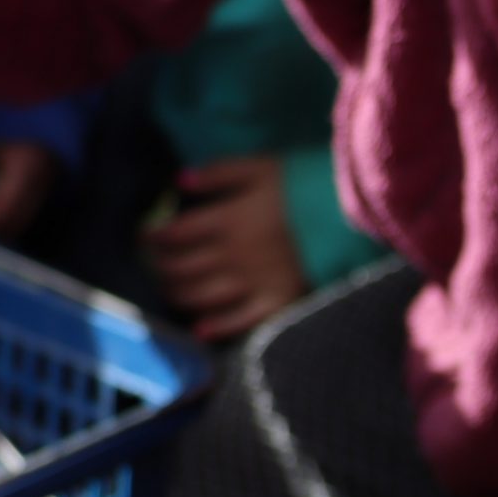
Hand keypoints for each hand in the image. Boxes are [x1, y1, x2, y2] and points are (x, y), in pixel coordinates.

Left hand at [141, 157, 308, 340]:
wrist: (352, 215)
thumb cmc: (306, 185)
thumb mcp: (263, 166)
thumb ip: (220, 173)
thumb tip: (179, 180)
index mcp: (227, 219)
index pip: (176, 233)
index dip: (154, 237)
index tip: (145, 237)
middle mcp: (232, 255)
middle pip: (182, 268)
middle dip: (160, 267)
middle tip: (152, 266)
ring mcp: (253, 283)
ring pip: (202, 296)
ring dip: (179, 294)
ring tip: (169, 290)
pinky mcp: (276, 303)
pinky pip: (240, 321)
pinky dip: (217, 327)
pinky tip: (201, 329)